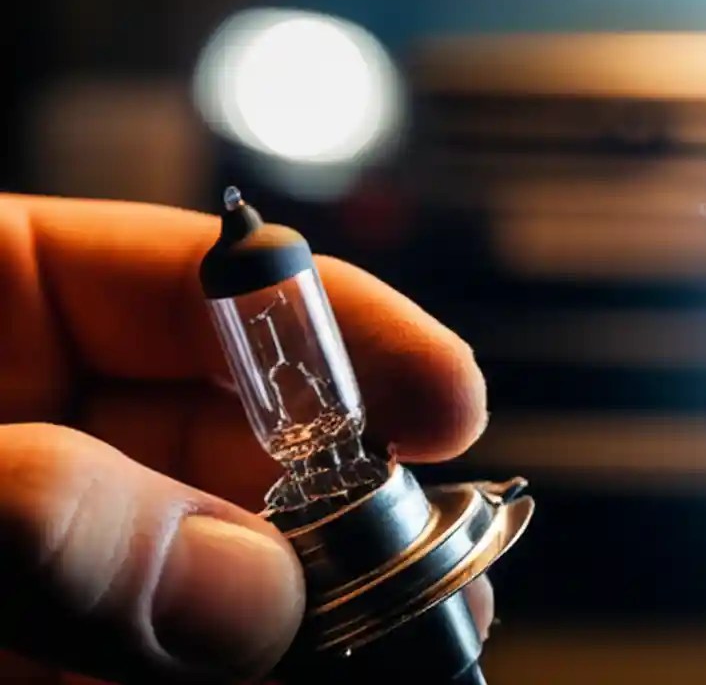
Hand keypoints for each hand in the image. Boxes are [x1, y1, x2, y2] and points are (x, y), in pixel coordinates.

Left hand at [0, 195, 491, 682]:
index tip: (443, 390)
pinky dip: (239, 682)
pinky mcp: (46, 662)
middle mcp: (34, 441)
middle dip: (336, 492)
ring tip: (399, 633)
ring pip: (218, 568)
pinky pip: (166, 669)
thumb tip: (244, 581)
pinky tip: (301, 681)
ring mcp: (49, 559)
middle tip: (419, 544)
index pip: (188, 281)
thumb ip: (47, 514)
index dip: (330, 322)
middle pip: (230, 441)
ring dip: (315, 605)